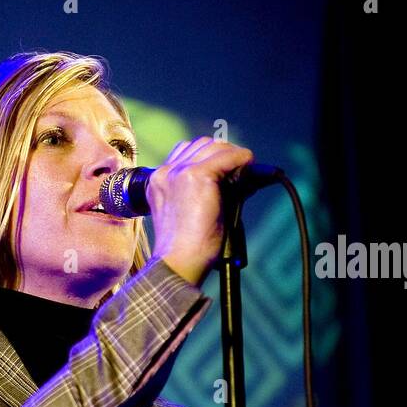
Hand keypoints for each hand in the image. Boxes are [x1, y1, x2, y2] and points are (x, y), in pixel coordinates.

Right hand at [148, 136, 254, 286]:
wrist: (177, 261)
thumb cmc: (184, 248)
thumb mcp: (186, 212)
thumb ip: (200, 191)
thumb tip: (237, 176)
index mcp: (157, 182)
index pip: (185, 152)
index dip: (208, 158)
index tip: (224, 171)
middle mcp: (165, 173)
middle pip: (201, 145)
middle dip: (221, 154)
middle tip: (237, 171)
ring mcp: (180, 172)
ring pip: (214, 147)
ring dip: (231, 156)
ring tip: (243, 172)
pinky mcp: (197, 176)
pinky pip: (229, 156)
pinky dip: (242, 159)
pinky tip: (249, 167)